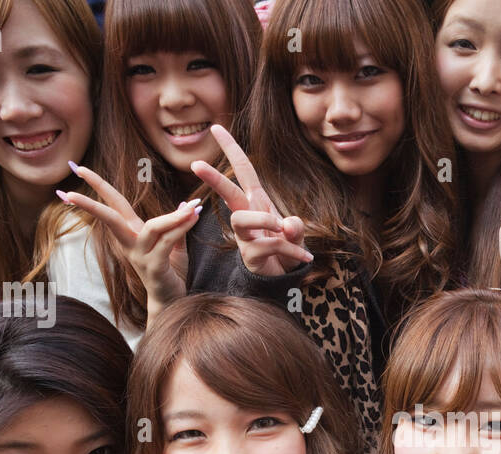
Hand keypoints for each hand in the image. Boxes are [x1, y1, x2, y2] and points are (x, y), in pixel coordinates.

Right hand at [56, 162, 198, 315]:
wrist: (172, 301)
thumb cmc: (170, 272)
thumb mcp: (173, 246)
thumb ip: (176, 226)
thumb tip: (184, 205)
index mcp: (131, 234)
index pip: (113, 205)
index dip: (98, 186)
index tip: (79, 168)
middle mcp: (131, 243)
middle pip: (110, 215)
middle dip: (95, 193)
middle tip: (78, 171)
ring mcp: (141, 256)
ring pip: (152, 227)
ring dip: (173, 217)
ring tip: (194, 208)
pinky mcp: (154, 267)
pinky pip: (168, 243)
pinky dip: (182, 228)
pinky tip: (194, 218)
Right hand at [190, 125, 312, 276]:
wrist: (285, 278)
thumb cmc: (286, 248)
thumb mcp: (295, 234)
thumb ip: (295, 227)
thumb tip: (288, 225)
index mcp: (257, 202)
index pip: (243, 170)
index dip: (231, 149)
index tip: (216, 128)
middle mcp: (248, 215)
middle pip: (228, 193)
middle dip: (214, 178)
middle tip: (195, 164)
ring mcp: (246, 236)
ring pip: (242, 219)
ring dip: (264, 220)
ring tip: (282, 229)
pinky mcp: (251, 255)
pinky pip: (271, 246)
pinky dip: (292, 249)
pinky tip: (305, 256)